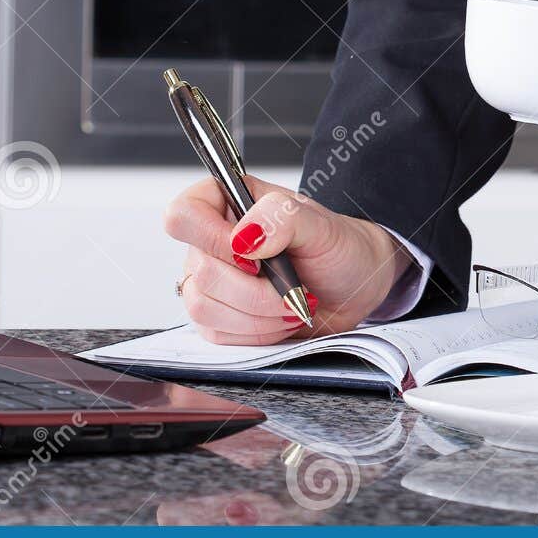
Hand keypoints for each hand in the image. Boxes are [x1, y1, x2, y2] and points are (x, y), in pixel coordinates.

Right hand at [164, 176, 411, 344]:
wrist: (355, 288)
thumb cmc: (339, 248)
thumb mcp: (322, 225)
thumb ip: (283, 217)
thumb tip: (243, 237)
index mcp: (227, 202)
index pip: (182, 215)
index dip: (214, 240)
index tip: (255, 255)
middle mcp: (209, 242)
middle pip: (200, 273)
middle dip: (257, 290)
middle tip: (294, 286)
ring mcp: (208, 282)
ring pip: (203, 308)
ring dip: (260, 314)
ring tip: (293, 302)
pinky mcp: (216, 319)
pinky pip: (215, 334)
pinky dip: (258, 332)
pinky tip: (282, 318)